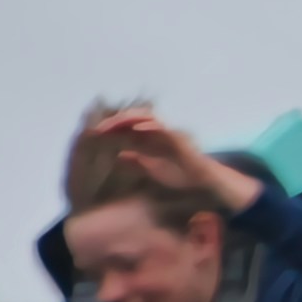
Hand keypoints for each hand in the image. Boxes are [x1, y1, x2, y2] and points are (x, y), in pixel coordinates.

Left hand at [82, 104, 262, 217]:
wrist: (205, 184)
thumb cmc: (182, 177)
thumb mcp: (153, 170)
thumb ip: (137, 162)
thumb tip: (119, 156)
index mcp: (152, 139)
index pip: (129, 127)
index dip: (113, 127)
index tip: (96, 133)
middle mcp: (160, 132)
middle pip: (135, 118)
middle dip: (116, 121)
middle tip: (99, 128)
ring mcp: (169, 133)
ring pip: (147, 118)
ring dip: (129, 119)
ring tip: (113, 124)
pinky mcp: (179, 139)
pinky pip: (162, 128)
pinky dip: (148, 126)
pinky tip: (135, 129)